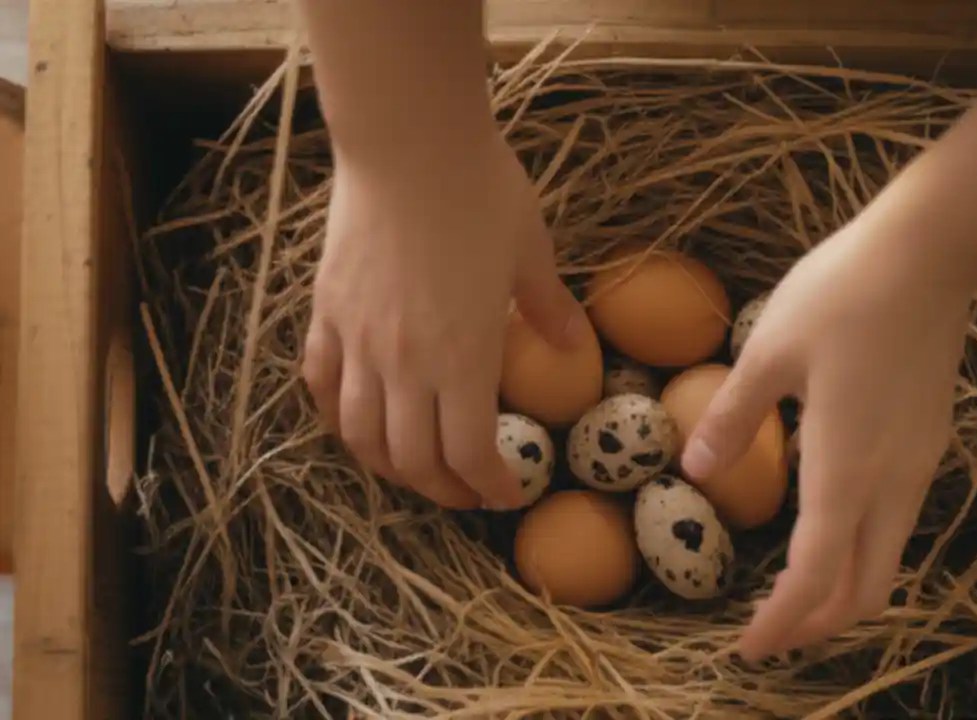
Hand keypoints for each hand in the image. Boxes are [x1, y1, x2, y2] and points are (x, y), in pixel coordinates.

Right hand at [302, 134, 587, 509]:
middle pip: (412, 459)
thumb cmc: (480, 191)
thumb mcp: (530, 251)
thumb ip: (549, 308)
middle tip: (467, 493)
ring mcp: (356, 341)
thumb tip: (576, 348)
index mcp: (462, 358)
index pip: (469, 453)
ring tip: (415, 470)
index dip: (488, 487)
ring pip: (359, 434)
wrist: (408, 142)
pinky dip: (336, 416)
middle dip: (443, 490)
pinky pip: (321, 384)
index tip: (508, 494)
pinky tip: (357, 422)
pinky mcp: (325, 314)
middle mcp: (402, 364)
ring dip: (388, 467)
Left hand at [681, 222, 970, 660]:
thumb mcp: (767, 352)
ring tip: (792, 594)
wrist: (930, 254)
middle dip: (817, 626)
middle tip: (768, 635)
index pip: (813, 577)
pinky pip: (896, 523)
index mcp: (845, 469)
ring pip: (887, 561)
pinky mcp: (930, 442)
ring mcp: (919, 464)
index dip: (780, 623)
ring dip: (841, 591)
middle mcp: (891, 482)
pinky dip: (861, 552)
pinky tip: (826, 528)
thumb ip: (731, 417)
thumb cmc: (840, 296)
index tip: (745, 649)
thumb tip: (694, 470)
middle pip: (864, 591)